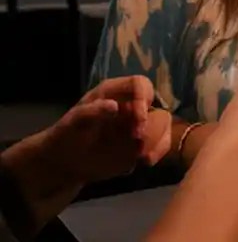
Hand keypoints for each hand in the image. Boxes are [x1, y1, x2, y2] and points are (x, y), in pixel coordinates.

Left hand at [45, 76, 169, 184]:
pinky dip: (158, 152)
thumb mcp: (72, 123)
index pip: (139, 84)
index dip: (144, 98)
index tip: (139, 119)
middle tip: (137, 141)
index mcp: (115, 92)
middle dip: (152, 126)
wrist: (65, 163)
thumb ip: (91, 112)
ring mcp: (140, 124)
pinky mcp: (144, 142)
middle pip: (156, 107)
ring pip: (163, 125)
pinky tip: (144, 161)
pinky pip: (162, 143)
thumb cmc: (66, 137)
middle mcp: (132, 105)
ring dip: (156, 140)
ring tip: (140, 155)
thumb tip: (114, 106)